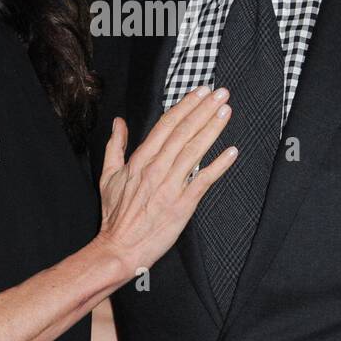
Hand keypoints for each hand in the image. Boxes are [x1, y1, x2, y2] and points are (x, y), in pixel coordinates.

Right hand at [97, 85, 236, 274]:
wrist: (119, 248)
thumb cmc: (115, 216)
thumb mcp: (108, 176)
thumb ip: (115, 146)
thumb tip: (118, 123)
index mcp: (140, 160)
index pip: (166, 125)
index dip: (185, 106)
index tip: (200, 92)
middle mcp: (156, 169)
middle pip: (183, 132)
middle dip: (203, 110)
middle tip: (220, 93)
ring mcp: (170, 186)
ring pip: (194, 151)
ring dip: (212, 129)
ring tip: (226, 111)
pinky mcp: (182, 205)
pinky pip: (203, 181)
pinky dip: (218, 165)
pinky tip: (232, 152)